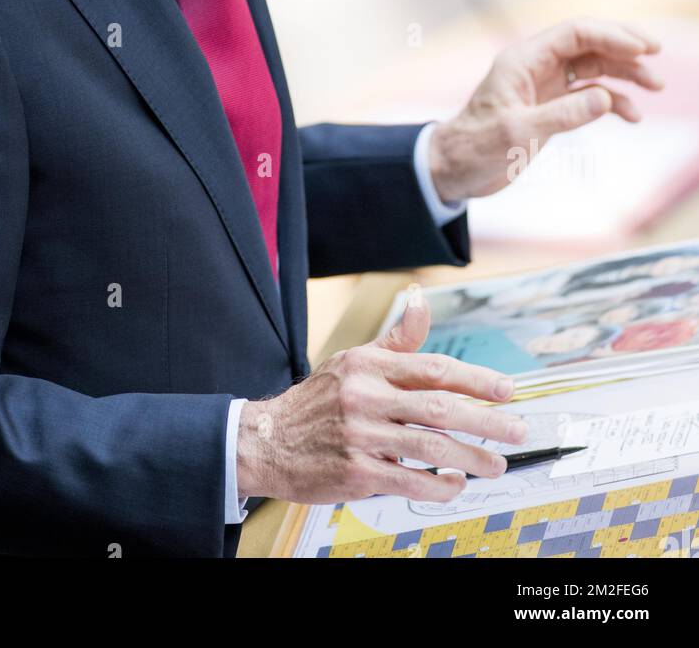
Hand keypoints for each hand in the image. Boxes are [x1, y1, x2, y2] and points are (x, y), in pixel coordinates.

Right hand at [236, 286, 527, 504]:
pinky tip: (455, 484)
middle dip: (487, 421)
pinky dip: (439, 485)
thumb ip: (396, 340)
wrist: (268, 439)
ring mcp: (361, 435)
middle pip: (440, 407)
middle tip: (518, 430)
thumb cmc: (319, 399)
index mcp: (369, 365)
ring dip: (471, 458)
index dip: (476, 379)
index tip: (508, 390)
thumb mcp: (353, 360)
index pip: (433, 368)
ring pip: (431, 447)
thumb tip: (421, 299)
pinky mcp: (356, 472)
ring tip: (496, 465)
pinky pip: (410, 480)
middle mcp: (366, 396)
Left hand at [428, 16, 663, 205]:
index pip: (575, 34)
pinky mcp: (551, 107)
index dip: (610, 36)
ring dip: (625, 74)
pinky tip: (633, 115)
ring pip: (594, 67)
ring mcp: (545, 85)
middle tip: (655, 55)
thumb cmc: (475, 147)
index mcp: (523, 59)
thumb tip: (605, 98)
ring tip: (655, 86)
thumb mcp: (517, 133)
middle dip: (624, 47)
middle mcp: (536, 66)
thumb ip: (561, 115)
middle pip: (589, 44)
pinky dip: (613, 101)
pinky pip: (589, 94)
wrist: (455, 169)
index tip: (641, 50)